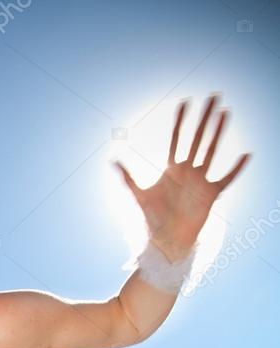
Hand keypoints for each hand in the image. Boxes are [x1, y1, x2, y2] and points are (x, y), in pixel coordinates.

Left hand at [113, 93, 251, 259]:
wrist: (165, 242)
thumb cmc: (151, 221)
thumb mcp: (138, 196)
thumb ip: (127, 178)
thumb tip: (112, 160)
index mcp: (172, 170)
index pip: (177, 139)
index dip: (180, 121)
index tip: (185, 102)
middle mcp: (188, 172)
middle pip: (197, 138)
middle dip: (204, 117)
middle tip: (213, 96)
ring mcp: (200, 181)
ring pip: (211, 151)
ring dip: (218, 132)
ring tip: (225, 113)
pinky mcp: (211, 195)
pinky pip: (227, 178)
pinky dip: (236, 168)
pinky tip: (245, 155)